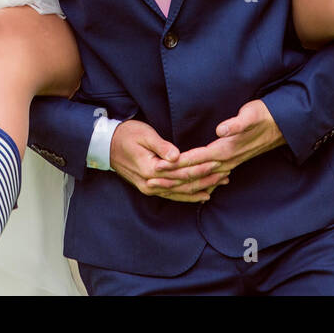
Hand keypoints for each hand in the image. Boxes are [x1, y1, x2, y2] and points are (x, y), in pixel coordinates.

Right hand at [110, 119, 227, 202]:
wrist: (106, 146)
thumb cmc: (126, 135)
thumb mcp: (144, 135)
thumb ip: (161, 146)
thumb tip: (176, 156)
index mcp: (151, 169)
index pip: (182, 169)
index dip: (201, 166)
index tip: (217, 161)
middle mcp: (151, 183)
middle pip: (185, 183)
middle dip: (207, 179)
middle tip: (227, 174)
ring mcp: (150, 188)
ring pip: (181, 192)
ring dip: (202, 188)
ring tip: (221, 183)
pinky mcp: (150, 189)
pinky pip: (173, 195)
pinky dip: (189, 196)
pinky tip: (204, 196)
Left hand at [159, 100, 283, 177]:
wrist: (282, 125)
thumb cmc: (264, 116)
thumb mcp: (251, 115)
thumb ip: (236, 124)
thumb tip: (221, 130)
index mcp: (225, 149)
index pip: (195, 158)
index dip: (175, 163)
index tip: (158, 167)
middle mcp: (226, 160)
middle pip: (194, 173)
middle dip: (172, 178)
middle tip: (151, 181)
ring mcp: (229, 163)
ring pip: (201, 178)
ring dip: (181, 183)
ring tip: (163, 186)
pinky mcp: (231, 161)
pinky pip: (210, 178)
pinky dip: (197, 184)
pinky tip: (191, 188)